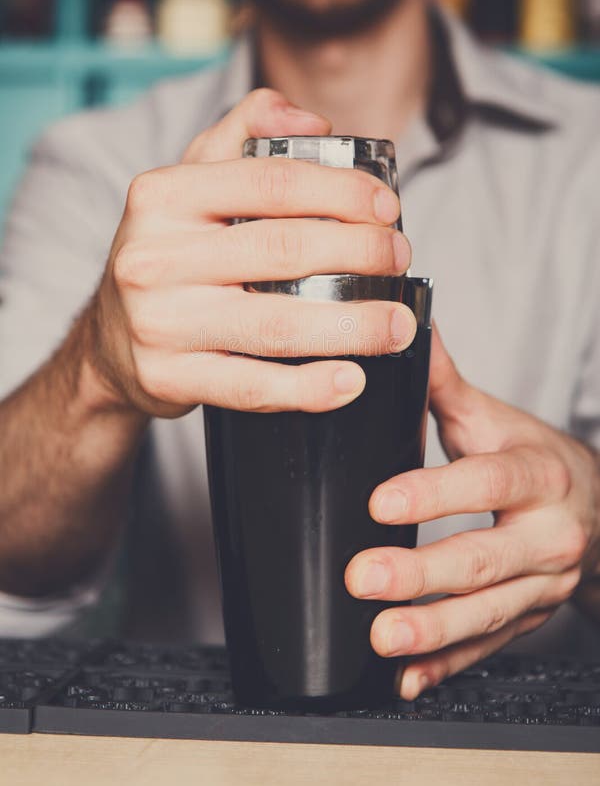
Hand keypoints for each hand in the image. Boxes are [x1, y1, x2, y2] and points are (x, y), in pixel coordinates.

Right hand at [88, 89, 414, 416]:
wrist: (109, 342)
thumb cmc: (168, 256)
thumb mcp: (190, 183)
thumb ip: (243, 134)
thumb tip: (313, 121)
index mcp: (164, 195)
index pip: (272, 182)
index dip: (343, 191)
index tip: (388, 208)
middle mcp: (153, 256)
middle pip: (284, 249)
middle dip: (361, 252)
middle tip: (400, 260)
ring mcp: (158, 322)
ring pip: (276, 324)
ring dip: (354, 326)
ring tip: (398, 325)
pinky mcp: (167, 378)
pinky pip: (250, 386)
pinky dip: (309, 388)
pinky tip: (351, 381)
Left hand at [345, 324, 599, 698]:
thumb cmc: (537, 462)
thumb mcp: (497, 421)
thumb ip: (446, 384)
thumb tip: (407, 331)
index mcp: (537, 477)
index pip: (487, 483)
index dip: (435, 493)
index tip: (379, 501)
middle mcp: (547, 537)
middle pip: (484, 559)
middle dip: (422, 574)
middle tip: (363, 578)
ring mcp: (541, 587)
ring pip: (487, 614)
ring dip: (432, 632)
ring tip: (380, 637)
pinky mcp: (528, 621)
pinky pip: (487, 650)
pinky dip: (446, 667)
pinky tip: (405, 678)